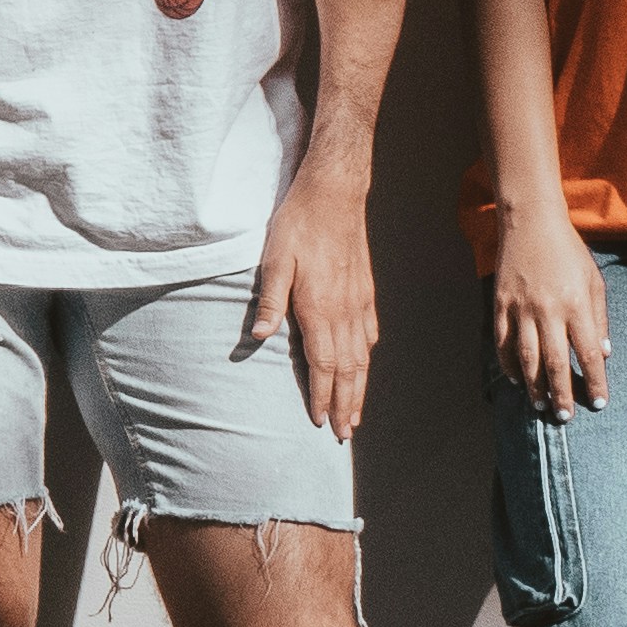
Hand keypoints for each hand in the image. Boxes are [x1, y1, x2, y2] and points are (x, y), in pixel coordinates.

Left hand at [248, 152, 377, 441]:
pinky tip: (364, 364)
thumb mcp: (274, 259)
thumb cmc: (299, 223)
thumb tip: (257, 337)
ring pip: (362, 356)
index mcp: (320, 308)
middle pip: (348, 369)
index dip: (323, 396)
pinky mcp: (365, 289)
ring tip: (357, 413)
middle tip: (345, 434)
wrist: (335, 193)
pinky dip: (366, 356)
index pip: (324, 364)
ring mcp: (358, 301)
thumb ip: (269, 300)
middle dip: (346, 404)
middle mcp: (344, 310)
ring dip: (359, 388)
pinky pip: (368, 332)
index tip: (321, 422)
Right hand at [488, 204, 612, 417]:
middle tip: (565, 417)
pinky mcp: (501, 304)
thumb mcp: (594, 280)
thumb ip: (600, 318)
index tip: (599, 402)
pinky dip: (508, 363)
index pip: (588, 352)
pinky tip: (516, 378)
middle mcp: (548, 309)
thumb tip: (605, 354)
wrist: (531, 223)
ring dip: (534, 385)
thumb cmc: (568, 252)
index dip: (595, 380)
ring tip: (541, 404)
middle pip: (555, 362)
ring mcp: (521, 308)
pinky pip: (503, 342)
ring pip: (526, 357)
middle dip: (562, 393)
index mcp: (576, 304)